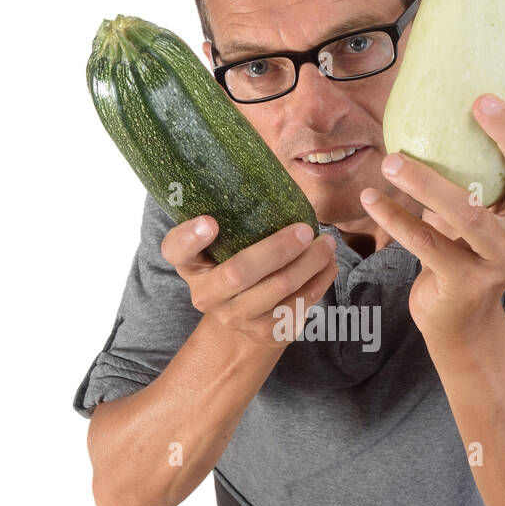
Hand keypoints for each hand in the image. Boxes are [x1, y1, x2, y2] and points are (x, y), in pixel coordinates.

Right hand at [160, 217, 337, 349]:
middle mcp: (207, 295)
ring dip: (309, 264)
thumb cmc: (237, 264)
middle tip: (305, 229)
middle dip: (276, 249)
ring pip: (278, 290)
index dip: (190, 237)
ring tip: (327, 243)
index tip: (210, 221)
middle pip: (239, 273)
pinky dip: (319, 281)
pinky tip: (328, 265)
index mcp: (191, 265)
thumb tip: (266, 173)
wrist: (245, 321)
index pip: (176, 251)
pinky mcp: (266, 332)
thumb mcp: (224, 244)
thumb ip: (233, 217)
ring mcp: (236, 317)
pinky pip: (298, 305)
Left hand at [360, 67, 504, 351]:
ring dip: (427, 184)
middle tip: (477, 103)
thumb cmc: (457, 248)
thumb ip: (465, 168)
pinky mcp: (468, 284)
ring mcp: (501, 259)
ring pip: (471, 216)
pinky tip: (370, 199)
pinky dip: (397, 221)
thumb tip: (429, 96)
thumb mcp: (469, 205)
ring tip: (390, 160)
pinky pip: (430, 247)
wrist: (457, 320)